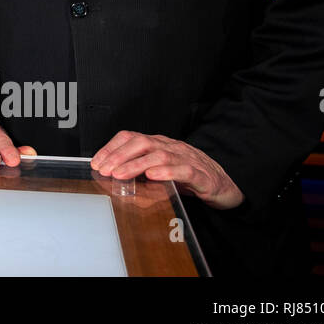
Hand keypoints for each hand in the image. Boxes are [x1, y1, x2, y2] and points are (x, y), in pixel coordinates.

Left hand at [90, 131, 243, 208]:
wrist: (226, 185)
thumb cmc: (191, 177)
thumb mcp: (161, 172)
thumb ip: (141, 171)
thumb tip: (113, 176)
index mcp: (160, 145)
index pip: (131, 138)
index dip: (111, 147)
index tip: (97, 161)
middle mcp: (171, 147)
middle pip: (142, 142)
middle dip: (119, 155)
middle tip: (104, 169)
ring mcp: (187, 159)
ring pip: (159, 155)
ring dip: (136, 164)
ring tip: (120, 174)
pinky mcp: (202, 176)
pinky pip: (184, 170)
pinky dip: (166, 172)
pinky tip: (153, 176)